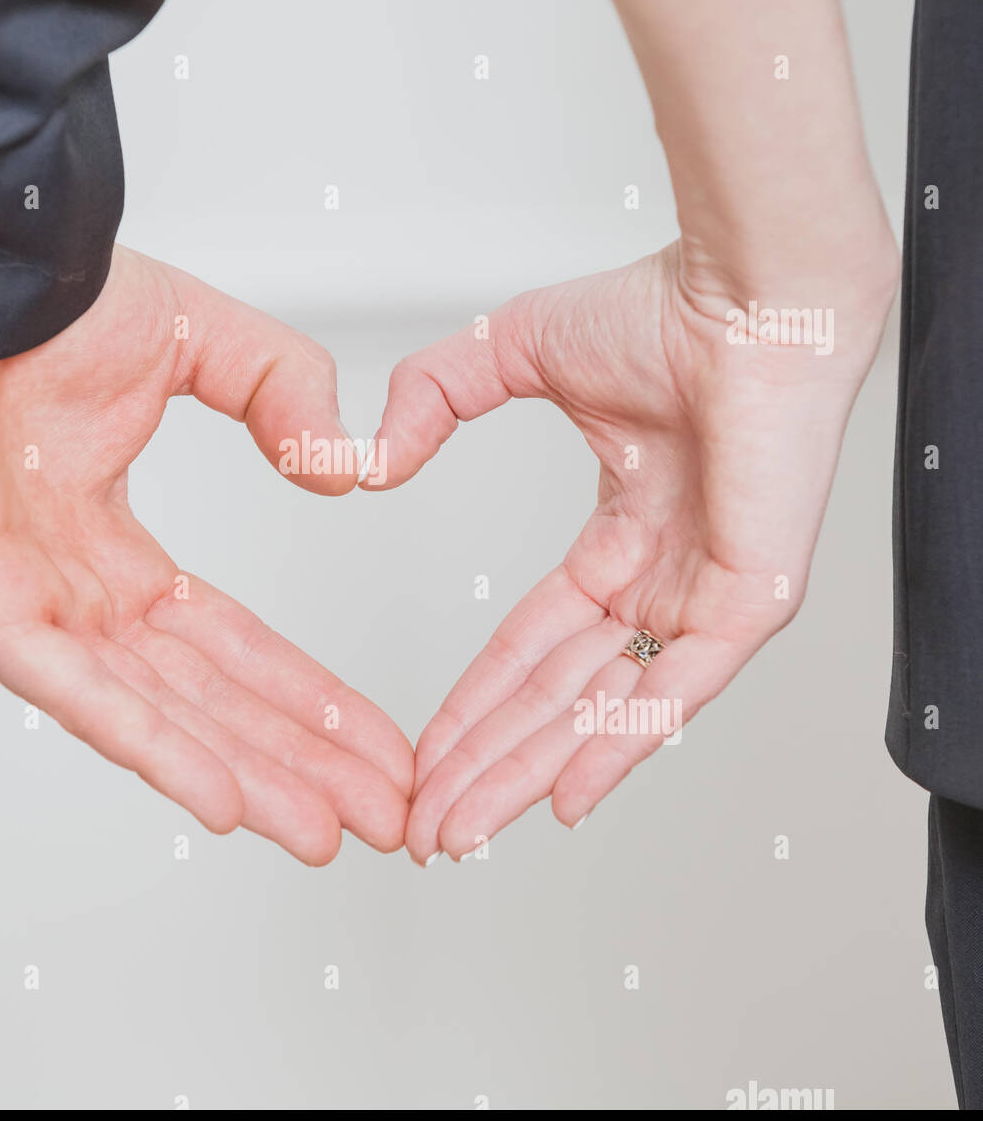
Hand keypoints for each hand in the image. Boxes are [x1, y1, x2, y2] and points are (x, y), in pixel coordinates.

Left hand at [0, 245, 413, 863]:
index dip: (308, 696)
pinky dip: (152, 744)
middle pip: (205, 697)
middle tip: (376, 815)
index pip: (227, 640)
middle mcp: (70, 588)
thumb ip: (283, 393)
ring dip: (245, 775)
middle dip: (297, 760)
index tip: (377, 743)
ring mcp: (24, 606)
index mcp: (109, 541)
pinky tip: (223, 797)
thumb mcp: (202, 340)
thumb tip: (340, 474)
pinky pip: (75, 690)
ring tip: (323, 831)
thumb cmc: (39, 291)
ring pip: (153, 712)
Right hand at [365, 238, 896, 861]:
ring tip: (463, 827)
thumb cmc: (660, 308)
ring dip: (529, 772)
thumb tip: (372, 459)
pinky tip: (563, 800)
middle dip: (484, 763)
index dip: (470, 704)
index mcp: (619, 538)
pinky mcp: (748, 603)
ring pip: (603, 710)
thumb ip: (431, 397)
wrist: (748, 293)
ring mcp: (703, 597)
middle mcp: (659, 579)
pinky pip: (677, 694)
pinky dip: (618, 749)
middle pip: (554, 698)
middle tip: (425, 824)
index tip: (422, 754)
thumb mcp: (507, 353)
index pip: (529, 646)